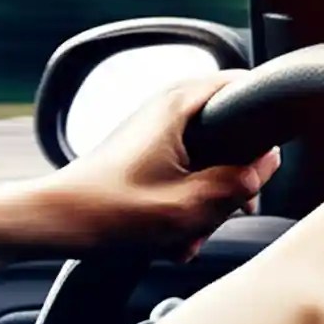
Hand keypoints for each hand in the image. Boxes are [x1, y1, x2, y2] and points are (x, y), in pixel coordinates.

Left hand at [51, 71, 281, 260]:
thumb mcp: (188, 207)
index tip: (262, 165)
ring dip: (208, 201)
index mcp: (178, 104)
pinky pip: (186, 172)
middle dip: (233, 180)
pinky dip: (186, 202)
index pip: (246, 88)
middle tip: (227, 212)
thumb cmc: (108, 211)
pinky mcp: (147, 152)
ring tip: (190, 233)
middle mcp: (167, 107)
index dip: (263, 127)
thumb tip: (268, 163)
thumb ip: (237, 183)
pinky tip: (175, 235)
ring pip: (211, 159)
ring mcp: (156, 129)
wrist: (55, 221)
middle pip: (232, 133)